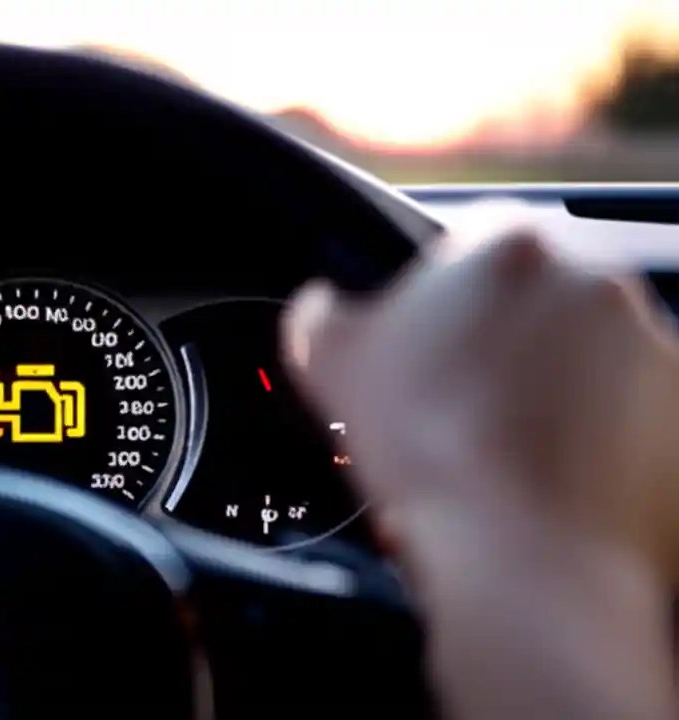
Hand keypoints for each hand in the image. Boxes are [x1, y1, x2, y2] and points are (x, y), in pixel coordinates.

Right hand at [283, 220, 678, 719]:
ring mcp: (651, 341)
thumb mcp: (332, 366)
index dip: (440, 296)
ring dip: (552, 383)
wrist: (521, 556)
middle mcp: (593, 277)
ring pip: (586, 351)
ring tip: (505, 447)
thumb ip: (322, 315)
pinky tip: (550, 469)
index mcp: (507, 246)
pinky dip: (600, 431)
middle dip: (501, 341)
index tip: (430, 342)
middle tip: (462, 401)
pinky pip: (633, 407)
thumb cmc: (427, 452)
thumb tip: (322, 306)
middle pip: (534, 297)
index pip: (469, 242)